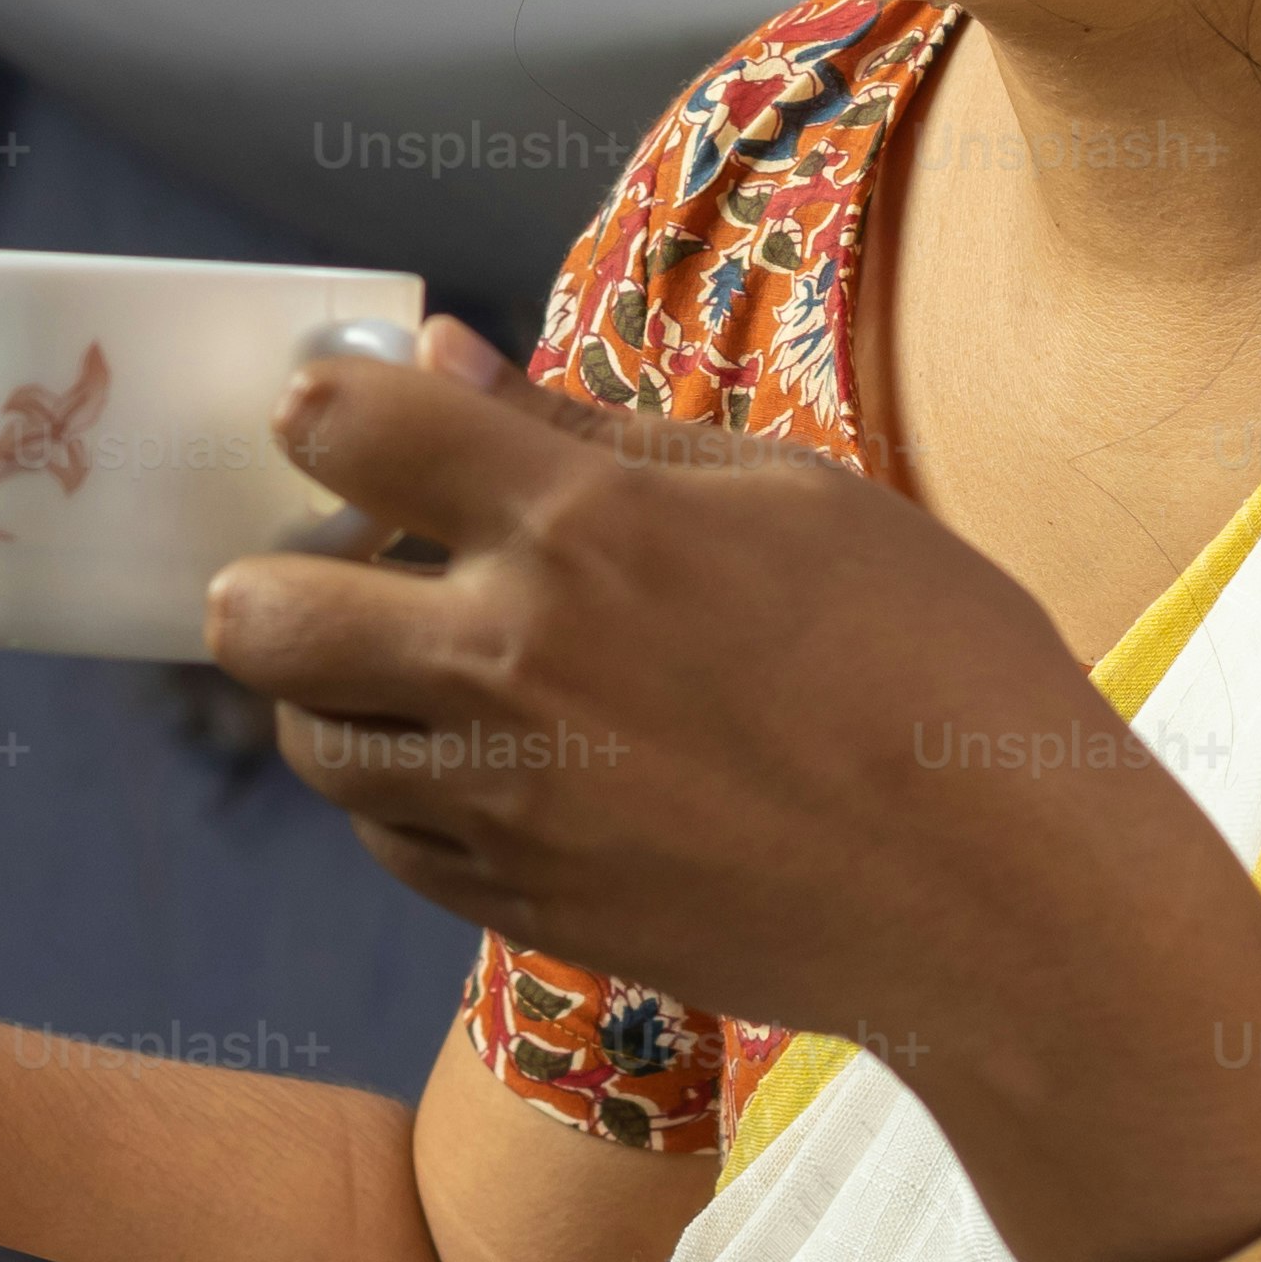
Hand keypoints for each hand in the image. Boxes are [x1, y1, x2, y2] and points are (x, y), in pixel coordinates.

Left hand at [210, 322, 1259, 1062]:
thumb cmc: (932, 662)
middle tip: (357, 566)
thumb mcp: (789, 494)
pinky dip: (405, 791)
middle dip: (276, 574)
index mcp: (585, 527)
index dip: (330, 408)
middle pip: (258, 615)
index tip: (359, 423)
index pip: (347, 428)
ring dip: (336, 690)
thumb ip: (589, 427)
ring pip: (308, 741)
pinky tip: (491, 760)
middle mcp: (513, 665)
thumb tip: (443, 355)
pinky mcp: (523, 906)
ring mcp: (507, 802)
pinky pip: (387, 838)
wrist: (1001, 898)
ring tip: (427, 669)